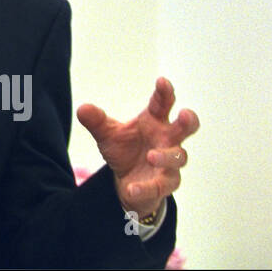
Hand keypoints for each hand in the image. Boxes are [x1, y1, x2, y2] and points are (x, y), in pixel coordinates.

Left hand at [77, 77, 199, 217]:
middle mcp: (167, 139)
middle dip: (187, 121)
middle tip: (185, 115)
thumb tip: (83, 108)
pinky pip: (161, 186)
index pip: (162, 104)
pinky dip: (147, 188)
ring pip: (178, 157)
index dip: (165, 92)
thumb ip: (97, 121)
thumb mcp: (107, 134)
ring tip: (151, 156)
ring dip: (166, 156)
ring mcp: (170, 162)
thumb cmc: (125, 150)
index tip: (162, 82)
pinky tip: (133, 188)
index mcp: (154, 121)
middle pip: (185, 128)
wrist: (127, 181)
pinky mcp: (165, 184)